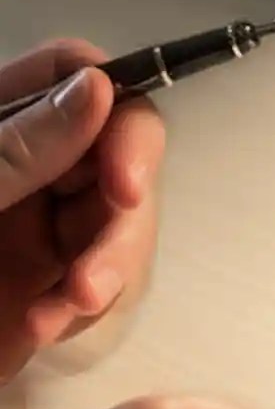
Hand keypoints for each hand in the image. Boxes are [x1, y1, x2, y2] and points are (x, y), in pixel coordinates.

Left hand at [0, 39, 163, 382]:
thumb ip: (16, 147)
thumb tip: (99, 89)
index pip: (81, 79)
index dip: (123, 118)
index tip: (122, 183)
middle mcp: (26, 162)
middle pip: (120, 160)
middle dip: (122, 223)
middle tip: (93, 278)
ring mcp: (37, 223)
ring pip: (122, 226)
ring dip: (107, 273)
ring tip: (62, 313)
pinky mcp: (42, 284)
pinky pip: (98, 283)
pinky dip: (80, 309)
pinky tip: (42, 329)